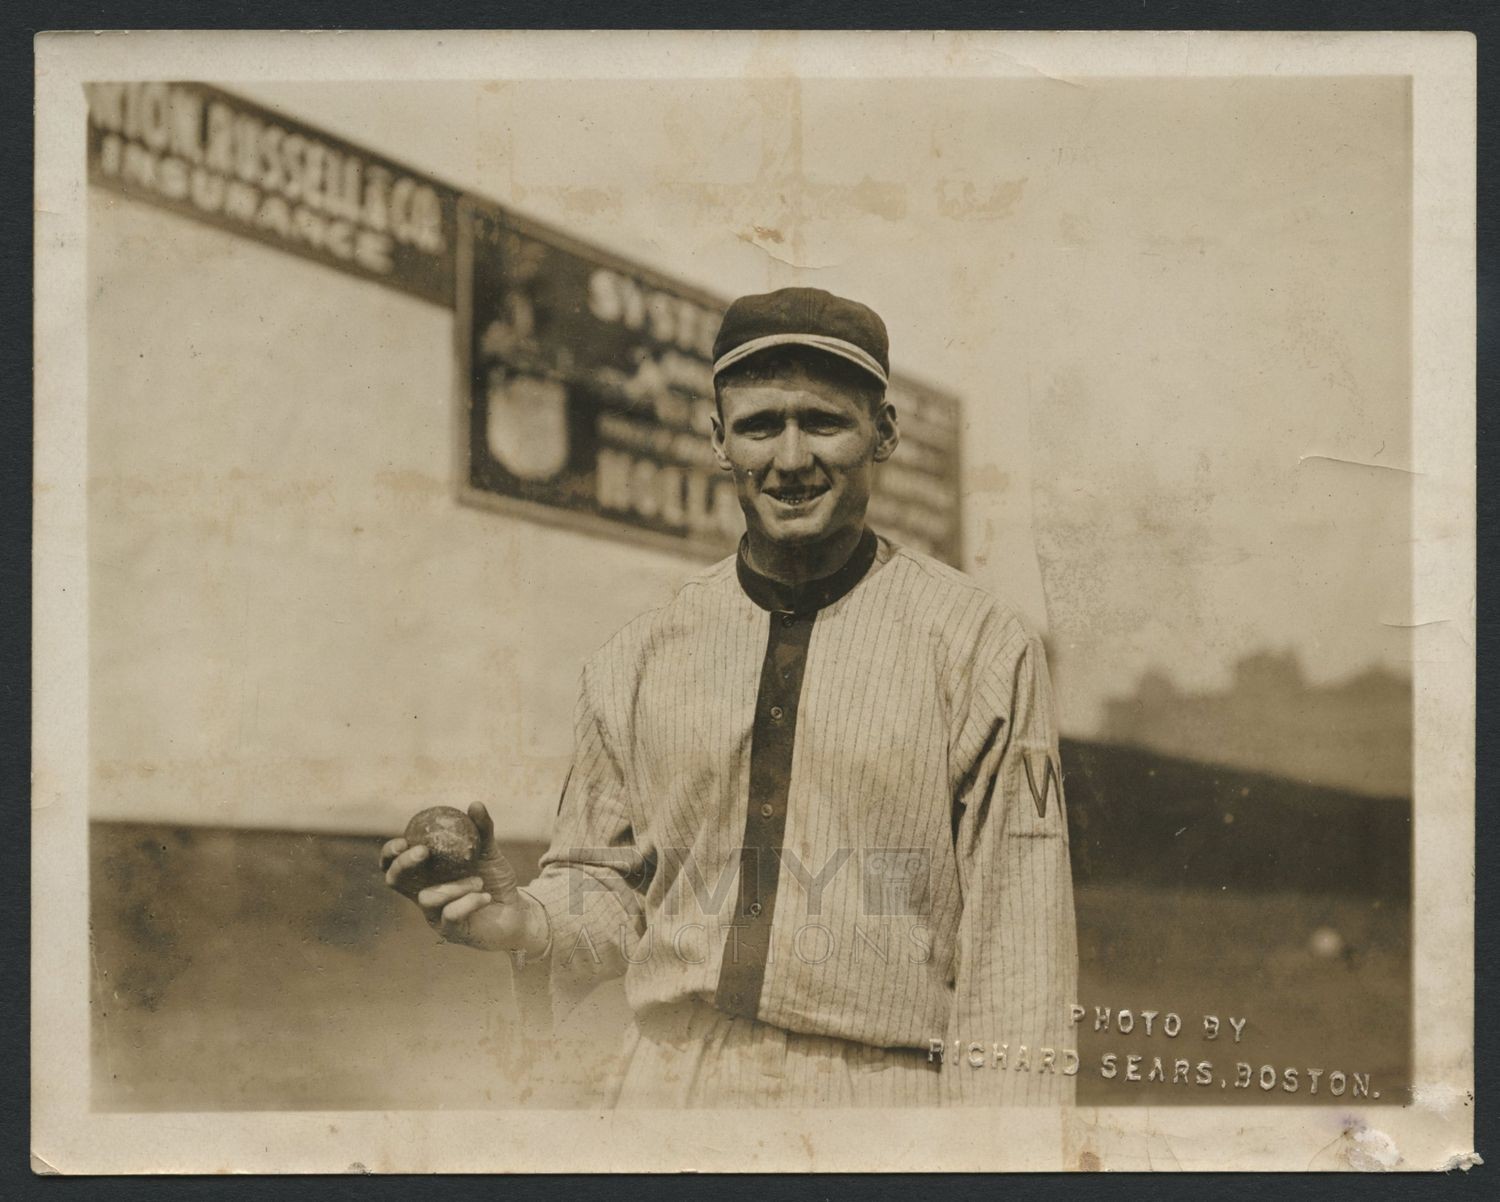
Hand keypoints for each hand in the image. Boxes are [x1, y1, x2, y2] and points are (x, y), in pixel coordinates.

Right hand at [380, 802, 547, 952]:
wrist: (516, 910)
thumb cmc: (495, 880)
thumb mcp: (489, 852)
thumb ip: (482, 830)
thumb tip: (475, 804)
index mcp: (426, 873)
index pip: (394, 864)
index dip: (389, 853)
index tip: (403, 840)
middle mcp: (424, 893)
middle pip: (394, 880)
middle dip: (403, 864)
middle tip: (424, 851)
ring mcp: (434, 915)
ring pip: (428, 897)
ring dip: (455, 886)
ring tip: (478, 881)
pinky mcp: (450, 932)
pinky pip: (450, 914)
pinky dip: (469, 901)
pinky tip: (485, 896)